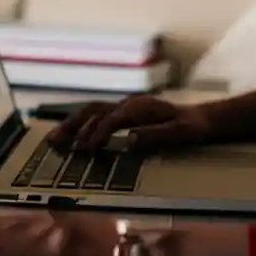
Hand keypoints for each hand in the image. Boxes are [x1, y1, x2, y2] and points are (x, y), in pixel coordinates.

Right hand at [47, 95, 212, 151]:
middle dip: (72, 125)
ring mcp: (127, 106)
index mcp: (140, 108)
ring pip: (93, 111)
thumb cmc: (191, 128)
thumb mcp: (179, 134)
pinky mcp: (127, 112)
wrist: (202, 119)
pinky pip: (100, 115)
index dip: (95, 135)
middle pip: (93, 110)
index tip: (82, 152)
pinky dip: (84, 125)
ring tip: (55, 139)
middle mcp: (130, 103)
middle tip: (53, 141)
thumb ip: (155, 136)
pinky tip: (75, 137)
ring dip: (73, 124)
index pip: (110, 120)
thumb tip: (129, 139)